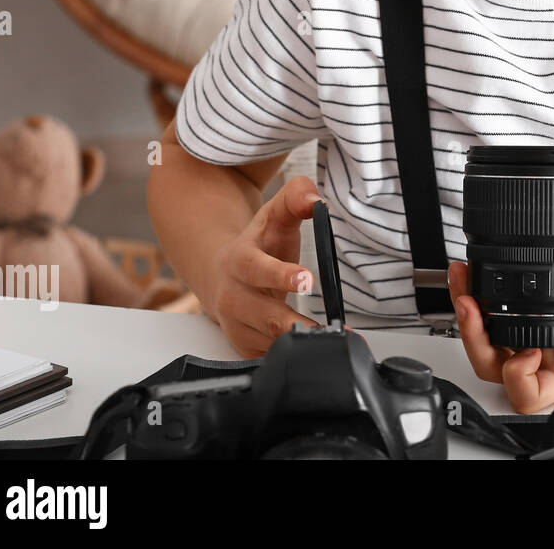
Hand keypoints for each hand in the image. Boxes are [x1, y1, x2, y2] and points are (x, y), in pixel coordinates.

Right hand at [208, 175, 323, 357]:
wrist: (221, 274)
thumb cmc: (258, 245)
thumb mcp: (275, 215)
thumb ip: (296, 197)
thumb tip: (316, 200)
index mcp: (239, 261)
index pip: (258, 269)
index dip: (281, 275)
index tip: (307, 279)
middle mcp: (233, 296)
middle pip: (265, 316)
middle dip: (296, 324)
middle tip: (328, 330)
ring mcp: (236, 325)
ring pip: (270, 341)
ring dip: (301, 344)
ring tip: (332, 342)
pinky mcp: (243, 346)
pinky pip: (269, 356)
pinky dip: (293, 356)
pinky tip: (315, 352)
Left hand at [447, 261, 553, 413]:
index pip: (527, 393)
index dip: (518, 377)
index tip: (528, 350)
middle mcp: (535, 364)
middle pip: (491, 368)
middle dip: (474, 337)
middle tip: (470, 305)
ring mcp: (520, 346)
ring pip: (480, 344)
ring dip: (466, 315)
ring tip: (463, 281)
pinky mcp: (512, 327)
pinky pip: (483, 322)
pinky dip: (472, 299)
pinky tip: (470, 277)